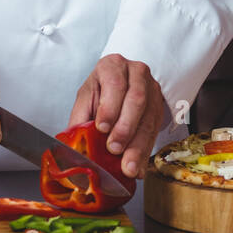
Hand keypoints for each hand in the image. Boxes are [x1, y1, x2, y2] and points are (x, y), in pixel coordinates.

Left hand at [68, 54, 163, 180]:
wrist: (120, 85)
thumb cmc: (100, 92)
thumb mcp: (86, 99)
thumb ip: (80, 119)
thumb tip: (73, 146)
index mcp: (113, 66)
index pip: (115, 84)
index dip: (109, 107)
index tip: (102, 128)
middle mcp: (136, 73)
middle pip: (136, 100)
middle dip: (125, 128)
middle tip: (114, 149)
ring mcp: (152, 88)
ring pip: (149, 117)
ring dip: (138, 145)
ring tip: (128, 166)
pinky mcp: (160, 107)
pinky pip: (155, 130)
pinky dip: (146, 151)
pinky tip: (139, 166)